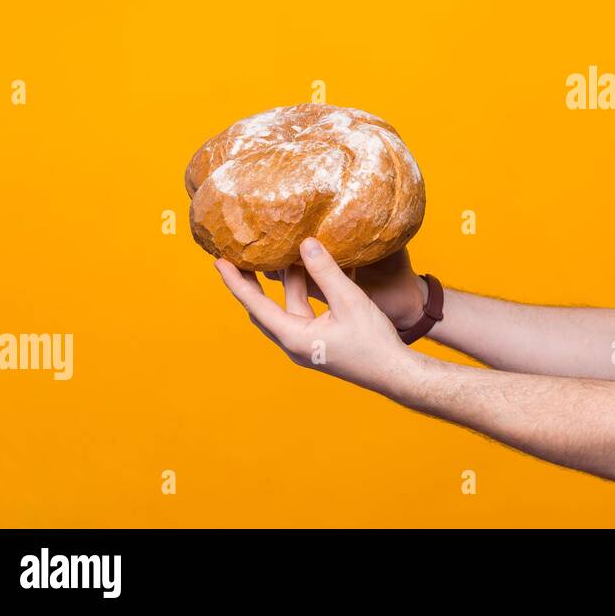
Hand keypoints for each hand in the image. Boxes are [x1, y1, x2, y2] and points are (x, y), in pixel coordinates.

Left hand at [216, 237, 417, 390]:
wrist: (395, 372)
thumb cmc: (373, 342)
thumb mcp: (349, 301)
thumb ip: (326, 272)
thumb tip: (305, 243)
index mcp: (294, 338)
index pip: (256, 305)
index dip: (236, 282)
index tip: (219, 262)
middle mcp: (294, 343)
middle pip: (264, 308)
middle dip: (253, 282)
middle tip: (241, 257)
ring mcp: (307, 344)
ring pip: (287, 308)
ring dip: (287, 283)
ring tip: (284, 254)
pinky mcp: (320, 341)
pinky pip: (302, 312)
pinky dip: (303, 292)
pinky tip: (313, 274)